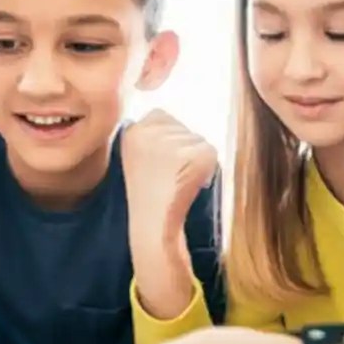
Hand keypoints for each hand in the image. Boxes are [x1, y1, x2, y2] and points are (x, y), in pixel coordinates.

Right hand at [121, 109, 217, 318]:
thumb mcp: (136, 160)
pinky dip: (206, 170)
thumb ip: (149, 138)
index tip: (160, 163)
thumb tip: (171, 122)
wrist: (154, 227)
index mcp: (132, 131)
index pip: (160, 116)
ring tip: (177, 182)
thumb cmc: (147, 199)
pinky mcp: (197, 154)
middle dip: (182, 147)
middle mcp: (150, 131)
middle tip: (170, 176)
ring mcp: (174, 142)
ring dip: (194, 159)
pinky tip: (191, 186)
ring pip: (197, 140)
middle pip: (181, 126)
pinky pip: (211, 154)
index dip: (166, 138)